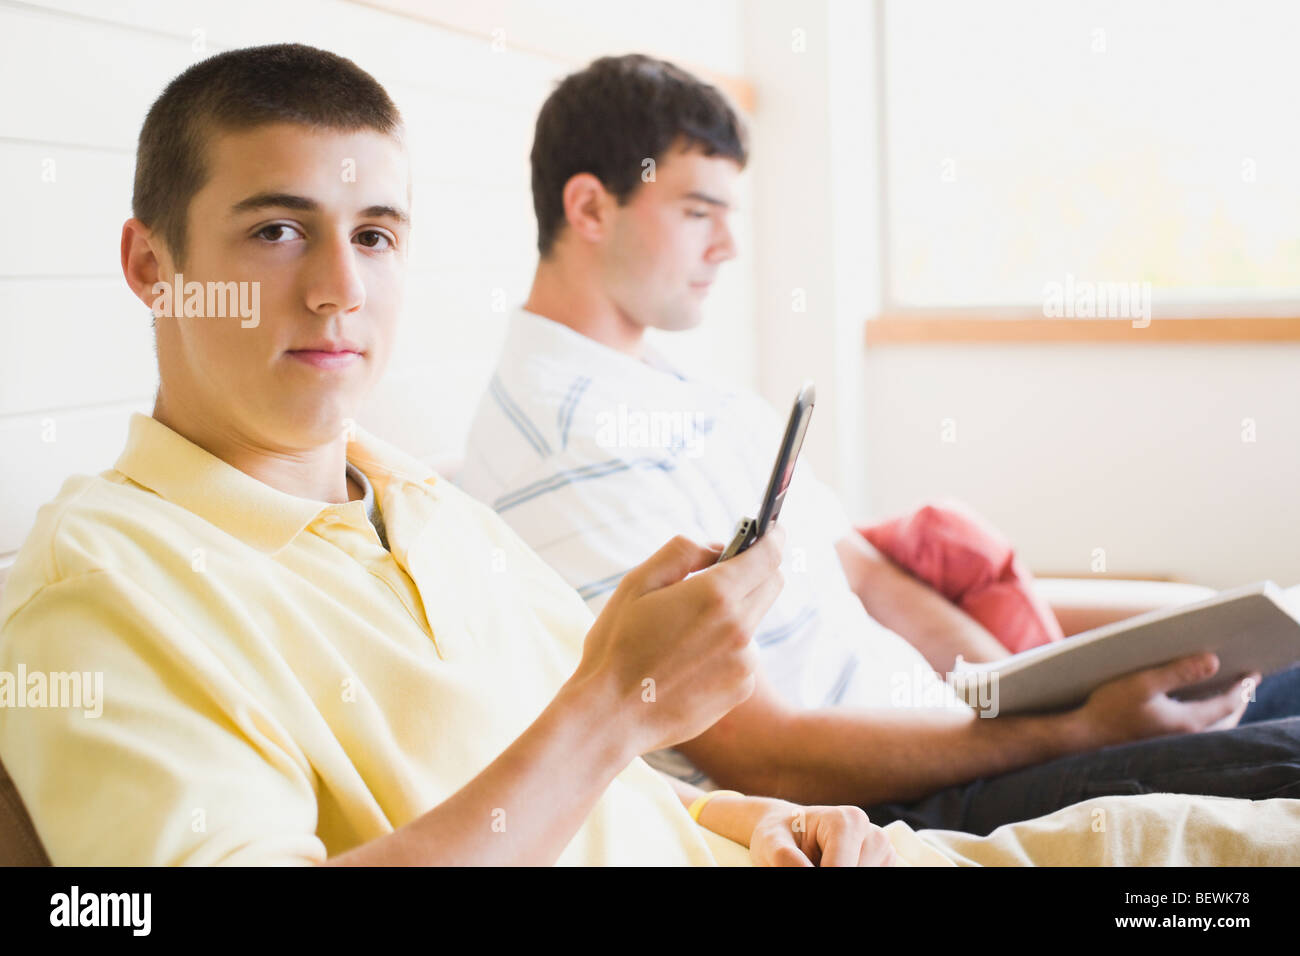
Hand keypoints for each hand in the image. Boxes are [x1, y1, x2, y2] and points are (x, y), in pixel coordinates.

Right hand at [571, 525, 785, 754]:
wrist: (611, 716)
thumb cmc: (616, 646)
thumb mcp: (637, 583)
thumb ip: (682, 552)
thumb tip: (716, 549)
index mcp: (715, 595)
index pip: (768, 556)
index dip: (773, 538)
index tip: (772, 531)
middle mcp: (739, 628)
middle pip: (771, 585)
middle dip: (756, 571)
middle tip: (723, 573)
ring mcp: (744, 662)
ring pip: (752, 621)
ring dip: (733, 614)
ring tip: (685, 633)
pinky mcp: (740, 688)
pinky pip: (742, 655)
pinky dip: (724, 650)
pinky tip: (687, 663)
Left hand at [749, 802, 900, 866]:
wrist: (789, 833)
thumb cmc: (779, 835)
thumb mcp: (771, 844)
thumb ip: (786, 859)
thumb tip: (808, 872)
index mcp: (849, 820)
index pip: (839, 869)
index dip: (815, 875)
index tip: (800, 866)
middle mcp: (874, 835)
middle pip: (856, 876)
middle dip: (828, 877)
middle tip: (807, 861)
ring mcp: (883, 853)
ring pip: (868, 881)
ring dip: (839, 880)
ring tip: (819, 862)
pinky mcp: (884, 866)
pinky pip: (874, 883)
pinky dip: (847, 880)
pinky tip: (830, 865)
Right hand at [1075, 652, 1259, 748]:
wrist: (1084, 738)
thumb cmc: (1109, 708)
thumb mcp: (1142, 682)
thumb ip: (1179, 671)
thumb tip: (1214, 661)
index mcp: (1188, 721)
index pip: (1227, 704)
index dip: (1242, 687)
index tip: (1253, 673)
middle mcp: (1187, 737)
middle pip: (1227, 720)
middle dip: (1239, 701)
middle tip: (1246, 684)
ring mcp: (1175, 744)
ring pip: (1214, 730)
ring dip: (1225, 713)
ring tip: (1226, 696)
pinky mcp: (1163, 745)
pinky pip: (1199, 734)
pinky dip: (1208, 721)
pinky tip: (1197, 710)